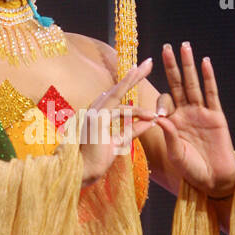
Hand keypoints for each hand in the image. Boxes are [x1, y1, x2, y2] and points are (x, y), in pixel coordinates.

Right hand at [63, 57, 157, 186]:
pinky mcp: (98, 120)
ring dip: (136, 90)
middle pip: (117, 89)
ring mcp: (95, 113)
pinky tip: (152, 115)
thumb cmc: (97, 160)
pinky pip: (121, 113)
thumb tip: (149, 123)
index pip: (116, 95)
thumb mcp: (119, 142)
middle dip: (134, 75)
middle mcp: (94, 110)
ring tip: (152, 87)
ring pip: (119, 96)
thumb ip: (132, 131)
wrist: (82, 172)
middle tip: (148, 62)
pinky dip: (137, 115)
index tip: (140, 72)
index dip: (128, 83)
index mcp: (98, 113)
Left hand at [152, 43, 234, 197]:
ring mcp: (201, 113)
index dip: (159, 103)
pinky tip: (205, 63)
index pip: (163, 103)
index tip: (159, 114)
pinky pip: (212, 94)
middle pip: (177, 85)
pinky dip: (209, 78)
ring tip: (185, 47)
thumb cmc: (191, 171)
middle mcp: (186, 114)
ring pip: (194, 84)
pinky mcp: (216, 117)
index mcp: (172, 123)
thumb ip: (169, 137)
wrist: (213, 181)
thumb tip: (160, 118)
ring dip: (189, 65)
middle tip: (166, 47)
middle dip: (172, 66)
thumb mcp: (176, 155)